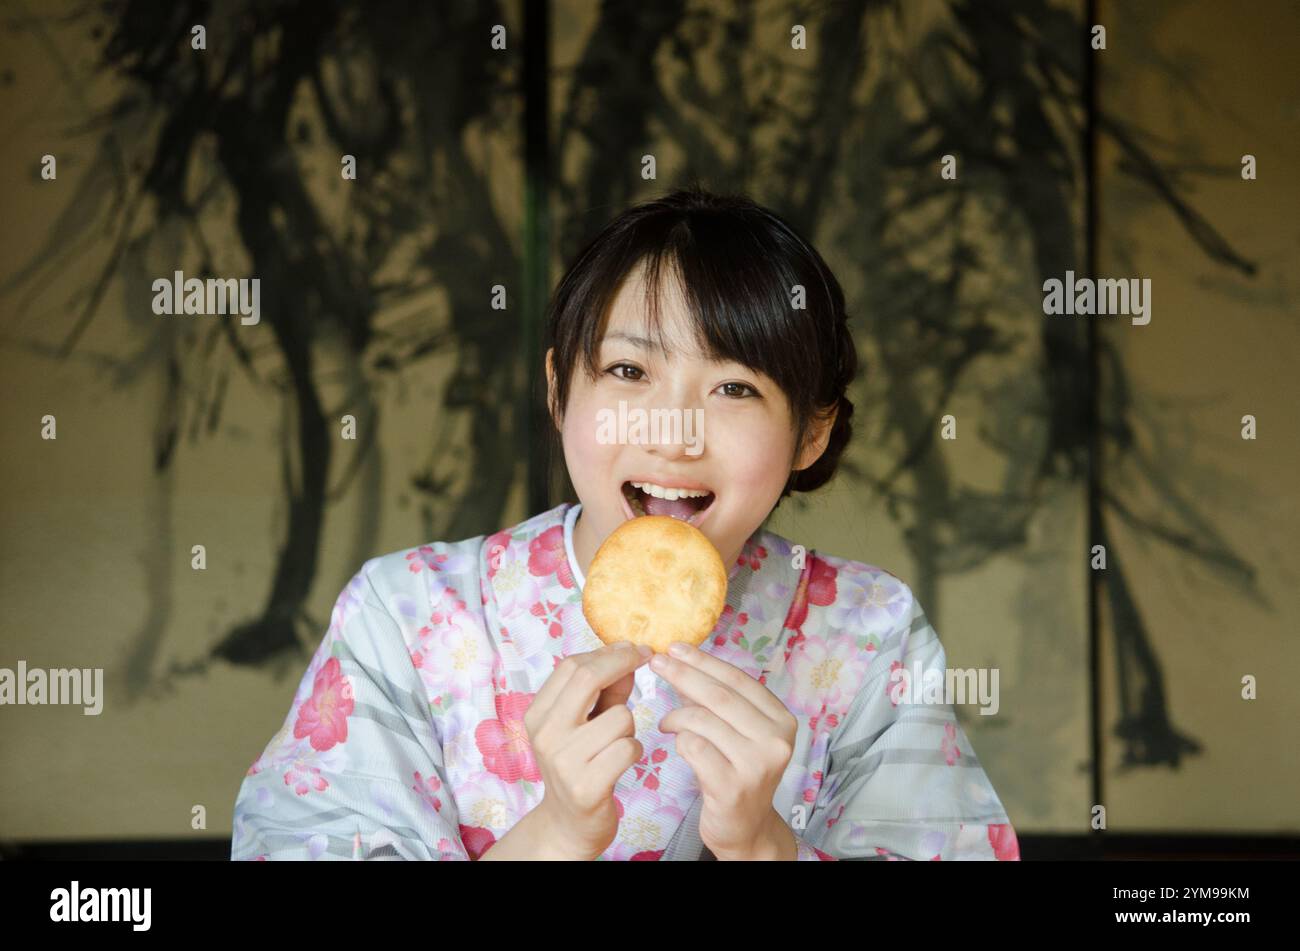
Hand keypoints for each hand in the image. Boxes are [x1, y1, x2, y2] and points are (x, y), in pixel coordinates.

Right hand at [522, 642, 652, 859]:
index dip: (608, 653)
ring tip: (617, 742)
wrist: (568, 824)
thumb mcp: (585, 723)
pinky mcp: (586, 787)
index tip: (633, 649)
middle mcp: (545, 735)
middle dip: (623, 664)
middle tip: (645, 659)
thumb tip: (631, 654)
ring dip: (630, 725)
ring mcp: (564, 761)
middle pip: (588, 678)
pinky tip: (621, 763)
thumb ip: (606, 690)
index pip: (572, 666)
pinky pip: (628, 748)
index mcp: (538, 714)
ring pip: (620, 717)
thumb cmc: (581, 765)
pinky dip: (634, 751)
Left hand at [652, 643, 798, 859]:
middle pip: (720, 696)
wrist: (745, 828)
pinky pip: (694, 748)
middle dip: (683, 675)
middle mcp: (776, 740)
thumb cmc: (737, 772)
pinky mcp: (733, 787)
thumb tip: (682, 660)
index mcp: (782, 719)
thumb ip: (719, 700)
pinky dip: (679, 741)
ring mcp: (757, 765)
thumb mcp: (739, 732)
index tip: (676, 648)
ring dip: (676, 715)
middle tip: (657, 662)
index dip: (705, 660)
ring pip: (703, 720)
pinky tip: (678, 745)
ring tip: (666, 721)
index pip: (739, 679)